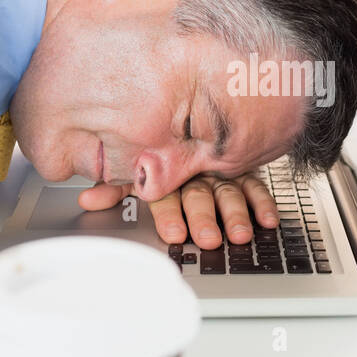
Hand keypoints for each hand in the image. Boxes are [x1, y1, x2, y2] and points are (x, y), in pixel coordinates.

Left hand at [78, 172, 278, 249]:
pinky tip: (268, 220)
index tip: (173, 233)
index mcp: (167, 171)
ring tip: (240, 235)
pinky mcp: (243, 170)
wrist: (192, 118)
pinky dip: (263, 202)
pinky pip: (255, 185)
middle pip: (199, 194)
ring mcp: (220, 170)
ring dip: (236, 214)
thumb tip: (88, 198)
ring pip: (229, 191)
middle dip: (203, 217)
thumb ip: (115, 187)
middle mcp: (194, 170)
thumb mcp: (135, 172)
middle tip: (207, 239)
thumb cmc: (161, 157)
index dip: (169, 214)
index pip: (166, 194)